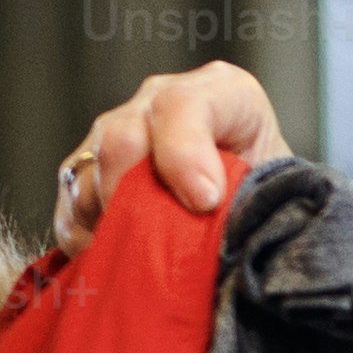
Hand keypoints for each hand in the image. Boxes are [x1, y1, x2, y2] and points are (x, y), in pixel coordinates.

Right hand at [59, 62, 290, 240]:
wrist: (260, 219)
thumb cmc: (275, 202)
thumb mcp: (281, 191)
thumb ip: (254, 193)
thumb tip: (210, 215)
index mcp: (223, 93)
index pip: (183, 105)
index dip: (185, 155)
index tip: (206, 202)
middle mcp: (160, 103)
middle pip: (121, 138)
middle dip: (139, 199)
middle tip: (166, 245)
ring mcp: (120, 134)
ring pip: (89, 175)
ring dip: (114, 224)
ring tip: (150, 257)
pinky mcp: (90, 174)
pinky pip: (71, 207)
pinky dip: (88, 240)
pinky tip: (120, 258)